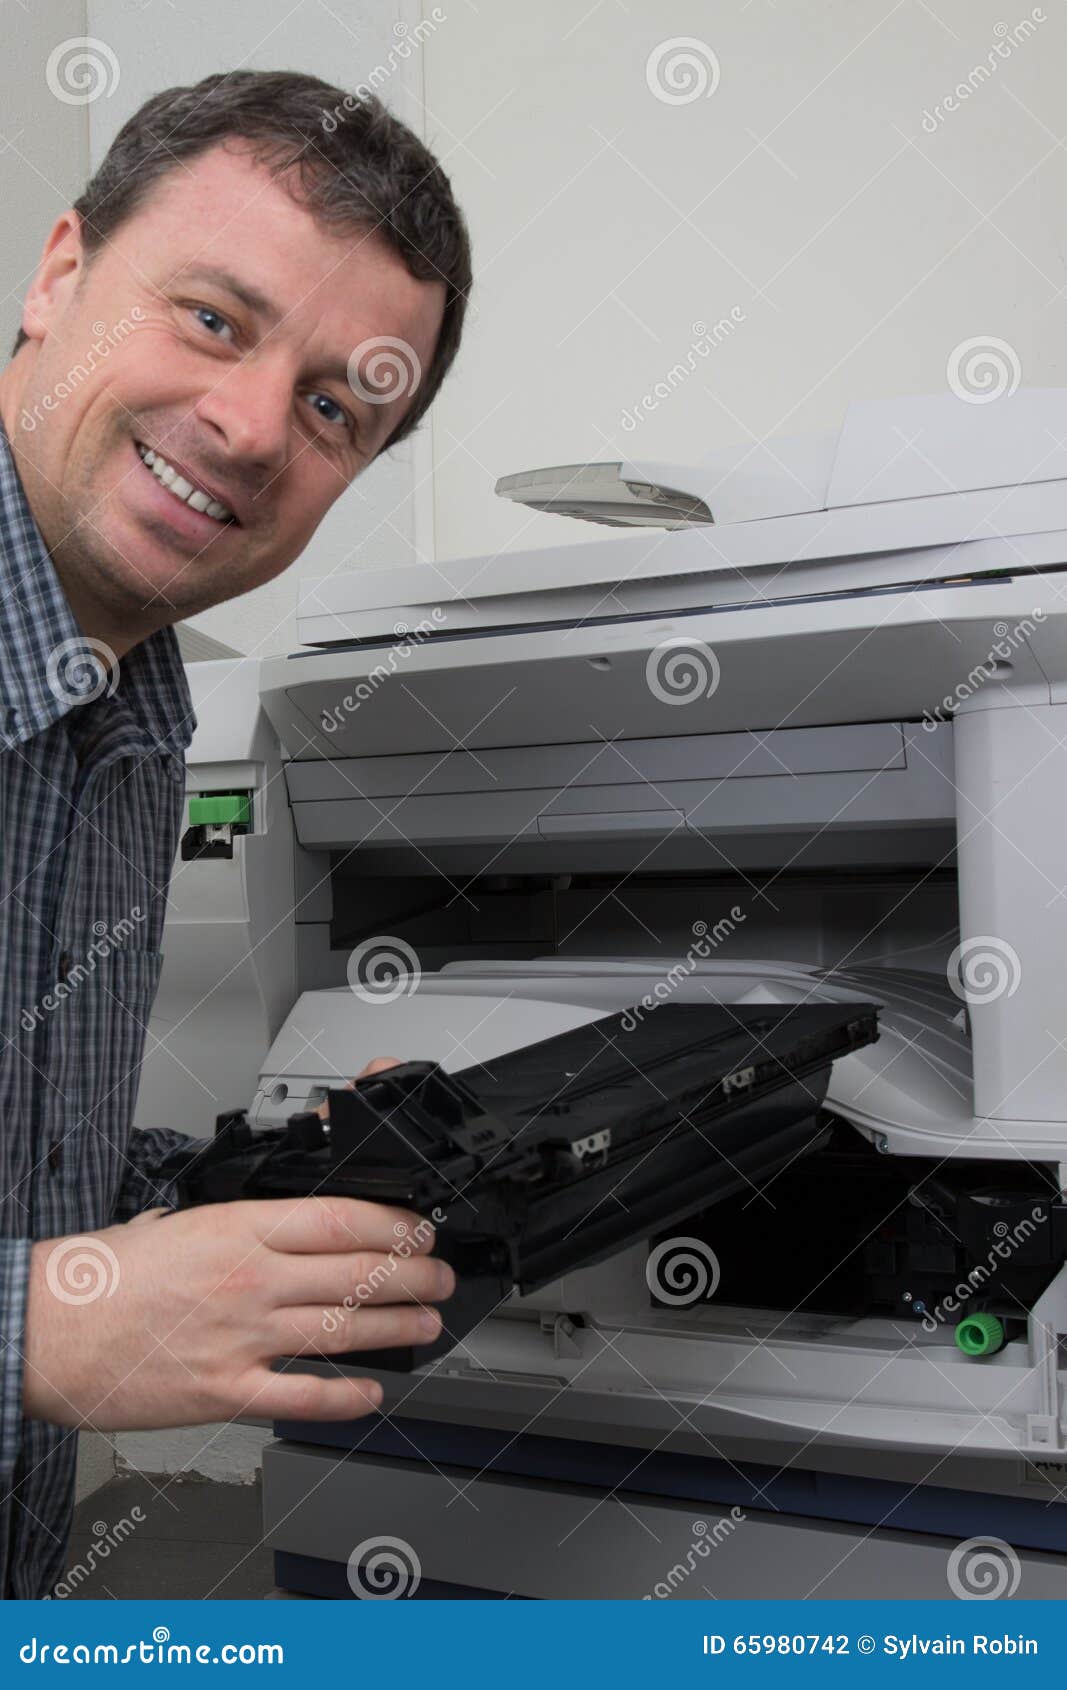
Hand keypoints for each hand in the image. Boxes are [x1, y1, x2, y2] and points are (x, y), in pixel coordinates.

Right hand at [23, 1058, 453, 1430]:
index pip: (341, 1218)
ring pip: (342, 1331)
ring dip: (395, 1329)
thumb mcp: (178, 1218)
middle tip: (439, 1278)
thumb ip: (233, 1219)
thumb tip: (271, 1217)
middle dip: (412, 1276)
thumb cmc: (101, 1278)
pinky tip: (370, 1392)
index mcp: (238, 1229)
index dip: (394, 1225)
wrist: (46, 1331)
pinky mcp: (224, 1392)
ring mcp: (241, 1338)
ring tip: (426, 1326)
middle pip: (357, 1273)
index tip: (418, 1229)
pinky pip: (301, 1397)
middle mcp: (249, 1280)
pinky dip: (345, 1397)